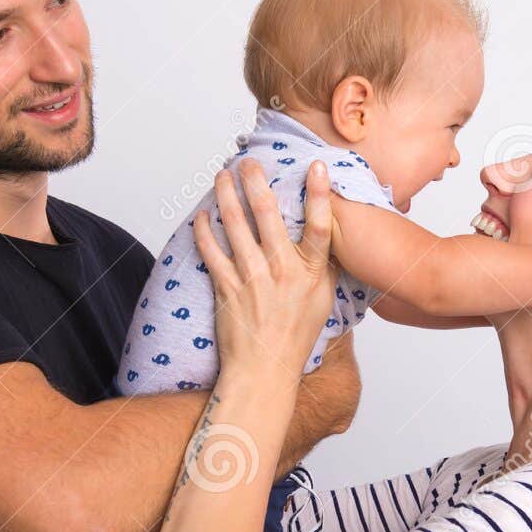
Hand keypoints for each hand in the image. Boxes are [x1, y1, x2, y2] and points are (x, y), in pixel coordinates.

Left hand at [193, 158, 336, 383]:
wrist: (264, 370)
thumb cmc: (295, 337)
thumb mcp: (323, 301)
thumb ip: (325, 268)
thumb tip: (329, 239)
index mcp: (311, 274)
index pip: (320, 227)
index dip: (318, 194)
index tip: (316, 166)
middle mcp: (282, 271)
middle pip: (269, 214)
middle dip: (256, 181)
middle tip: (248, 162)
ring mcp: (252, 278)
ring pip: (236, 225)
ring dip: (226, 195)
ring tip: (221, 177)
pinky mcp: (227, 288)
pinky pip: (212, 250)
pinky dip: (205, 230)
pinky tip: (201, 215)